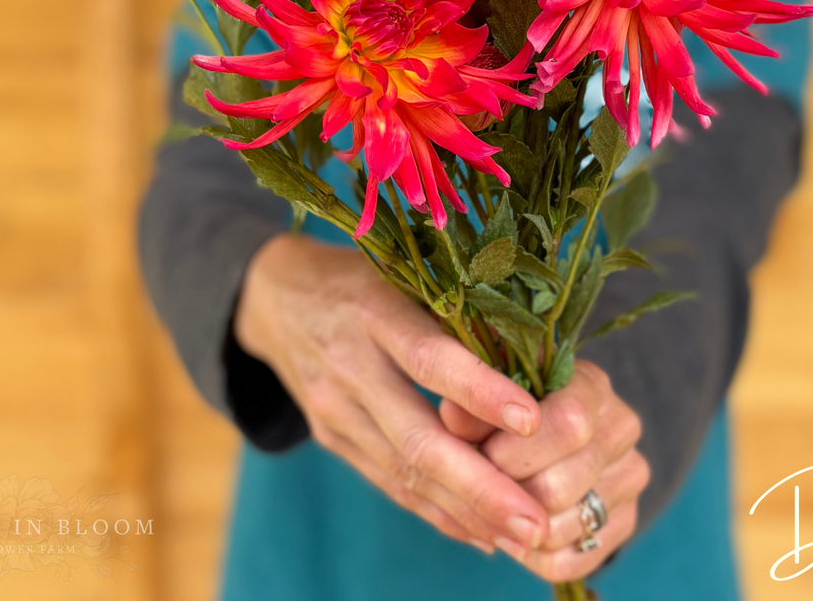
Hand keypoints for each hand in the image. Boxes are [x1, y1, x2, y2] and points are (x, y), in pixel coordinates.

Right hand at [234, 232, 550, 554]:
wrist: (278, 296)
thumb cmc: (364, 276)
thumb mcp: (404, 273)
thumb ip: (457, 312)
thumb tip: (533, 358)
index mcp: (374, 311)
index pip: (429, 357)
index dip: (480, 390)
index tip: (531, 421)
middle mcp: (349, 365)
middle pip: (417, 437)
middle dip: (480, 486)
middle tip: (534, 521)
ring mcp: (333, 409)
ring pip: (404, 472)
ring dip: (465, 512)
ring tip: (522, 537)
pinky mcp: (330, 438)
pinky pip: (388, 483)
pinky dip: (436, 511)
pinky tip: (480, 532)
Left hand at [440, 360, 648, 581]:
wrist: (553, 434)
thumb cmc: (512, 404)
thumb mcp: (491, 393)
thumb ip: (472, 403)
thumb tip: (451, 417)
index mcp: (591, 386)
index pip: (568, 425)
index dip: (515, 449)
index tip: (480, 456)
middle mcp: (621, 428)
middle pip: (557, 487)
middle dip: (505, 493)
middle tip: (479, 486)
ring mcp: (629, 476)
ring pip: (558, 528)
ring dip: (513, 527)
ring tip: (492, 506)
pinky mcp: (625, 520)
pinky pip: (567, 560)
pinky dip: (529, 555)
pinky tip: (513, 532)